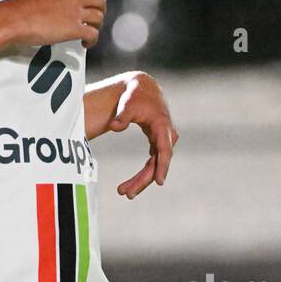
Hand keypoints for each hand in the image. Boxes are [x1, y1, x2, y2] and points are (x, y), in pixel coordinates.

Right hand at [2, 0, 105, 48]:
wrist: (15, 20)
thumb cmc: (22, 5)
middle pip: (100, 0)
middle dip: (101, 9)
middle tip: (95, 16)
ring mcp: (75, 12)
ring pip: (99, 18)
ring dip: (97, 26)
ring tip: (89, 31)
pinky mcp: (73, 29)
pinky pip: (92, 34)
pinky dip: (92, 40)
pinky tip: (85, 43)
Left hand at [105, 73, 178, 197]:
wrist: (143, 88)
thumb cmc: (136, 95)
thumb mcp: (128, 102)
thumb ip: (122, 115)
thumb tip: (114, 127)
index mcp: (162, 126)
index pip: (164, 150)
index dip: (162, 166)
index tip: (159, 181)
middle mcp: (166, 136)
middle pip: (157, 163)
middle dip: (143, 180)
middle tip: (127, 193)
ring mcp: (162, 141)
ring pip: (154, 166)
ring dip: (141, 180)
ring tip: (124, 192)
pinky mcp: (156, 143)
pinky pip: (152, 163)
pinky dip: (143, 174)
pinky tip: (131, 185)